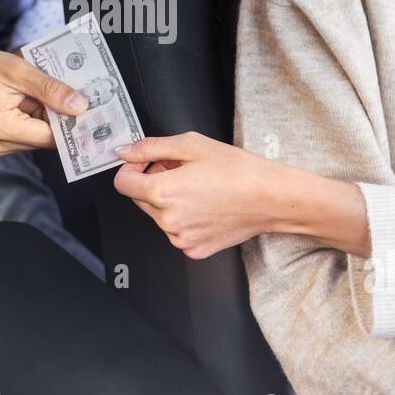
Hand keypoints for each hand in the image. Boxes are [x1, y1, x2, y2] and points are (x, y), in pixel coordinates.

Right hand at [0, 8, 85, 153]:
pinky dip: (31, 114)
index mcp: (2, 128)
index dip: (72, 122)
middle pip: (46, 137)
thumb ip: (50, 90)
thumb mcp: (17, 70)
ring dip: (43, 113)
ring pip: (36, 134)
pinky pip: (24, 130)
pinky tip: (27, 96)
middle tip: (67, 89)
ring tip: (37, 89)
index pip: (52, 137)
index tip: (90, 107)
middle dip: (57, 114)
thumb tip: (80, 106)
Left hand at [112, 132, 297, 258]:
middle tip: (181, 170)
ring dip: (169, 201)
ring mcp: (181, 238)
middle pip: (140, 198)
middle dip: (153, 182)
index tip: (146, 162)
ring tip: (198, 188)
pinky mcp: (194, 250)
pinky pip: (177, 231)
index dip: (132, 168)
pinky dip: (185, 219)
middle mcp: (168, 220)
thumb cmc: (238, 170)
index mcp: (163, 192)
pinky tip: (206, 206)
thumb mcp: (192, 145)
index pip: (123, 183)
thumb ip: (151, 147)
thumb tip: (125, 151)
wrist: (271, 198)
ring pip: (159, 216)